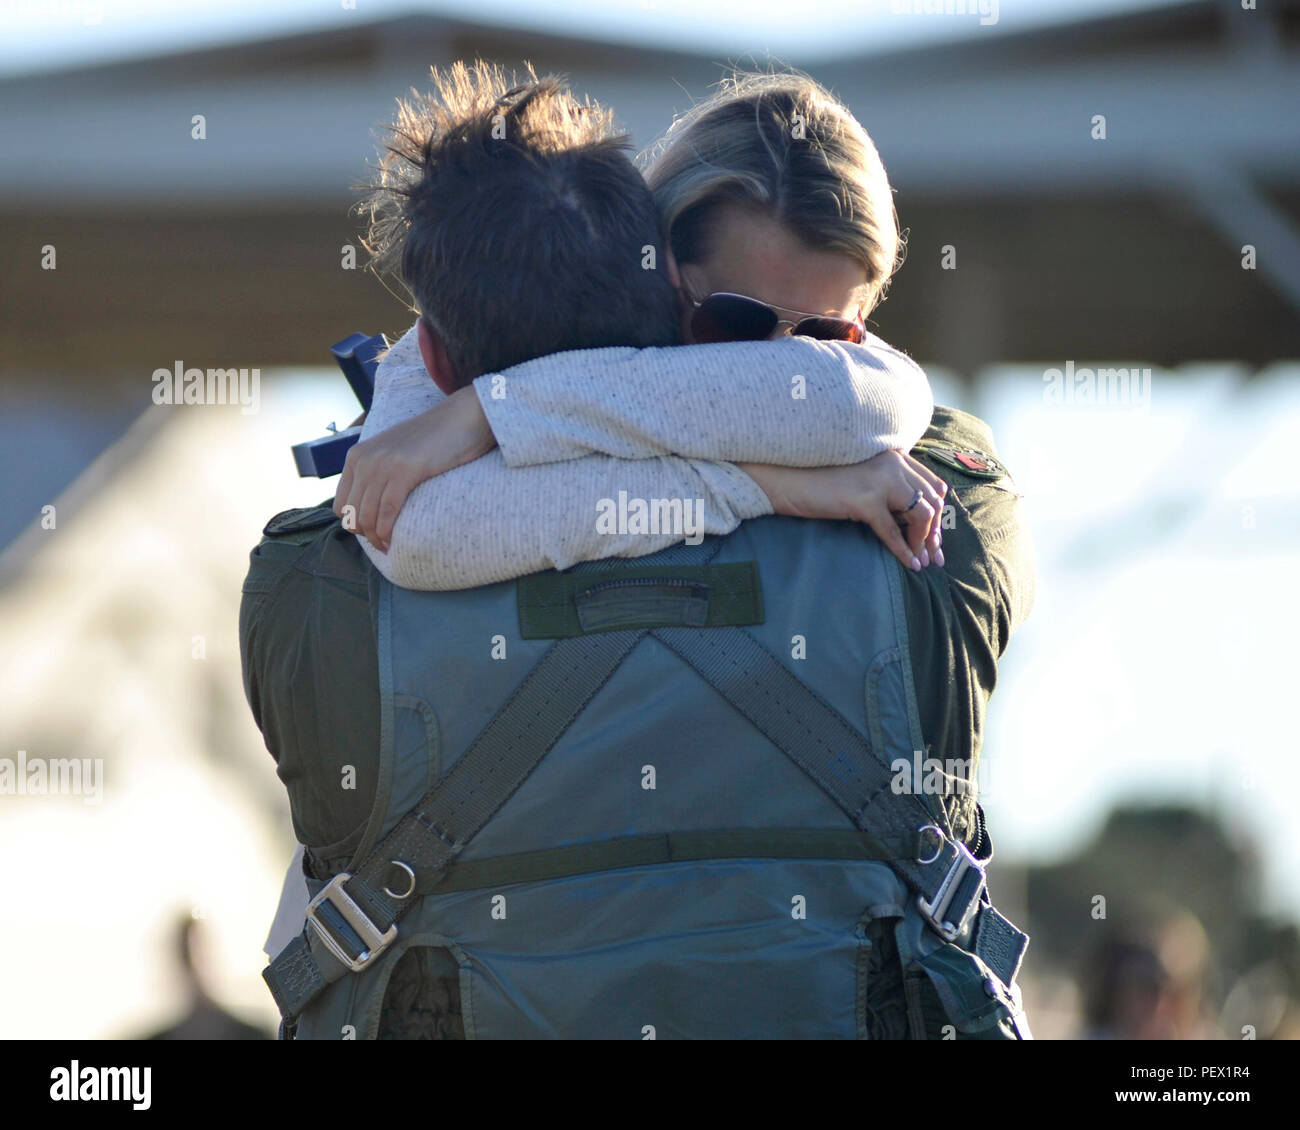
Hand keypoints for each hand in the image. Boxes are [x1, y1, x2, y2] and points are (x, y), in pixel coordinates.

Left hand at [333, 386, 495, 552]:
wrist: (462, 417)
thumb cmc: (434, 439)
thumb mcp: (394, 451)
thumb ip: (378, 470)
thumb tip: (371, 505)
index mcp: (356, 456)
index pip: (341, 504)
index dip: (354, 525)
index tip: (373, 533)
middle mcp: (364, 459)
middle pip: (352, 514)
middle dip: (365, 536)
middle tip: (384, 545)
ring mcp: (383, 464)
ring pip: (368, 516)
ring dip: (376, 539)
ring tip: (389, 547)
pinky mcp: (405, 471)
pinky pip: (387, 511)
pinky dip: (388, 532)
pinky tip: (394, 541)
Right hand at [738, 450, 946, 571]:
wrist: (786, 479)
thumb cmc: (818, 482)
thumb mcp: (860, 479)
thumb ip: (884, 487)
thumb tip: (906, 518)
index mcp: (894, 455)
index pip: (932, 485)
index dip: (938, 513)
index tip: (935, 537)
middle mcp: (892, 463)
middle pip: (932, 500)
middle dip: (936, 531)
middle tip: (935, 557)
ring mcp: (880, 480)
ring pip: (921, 514)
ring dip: (924, 542)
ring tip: (921, 562)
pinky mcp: (864, 500)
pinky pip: (893, 531)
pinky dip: (904, 551)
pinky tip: (909, 565)